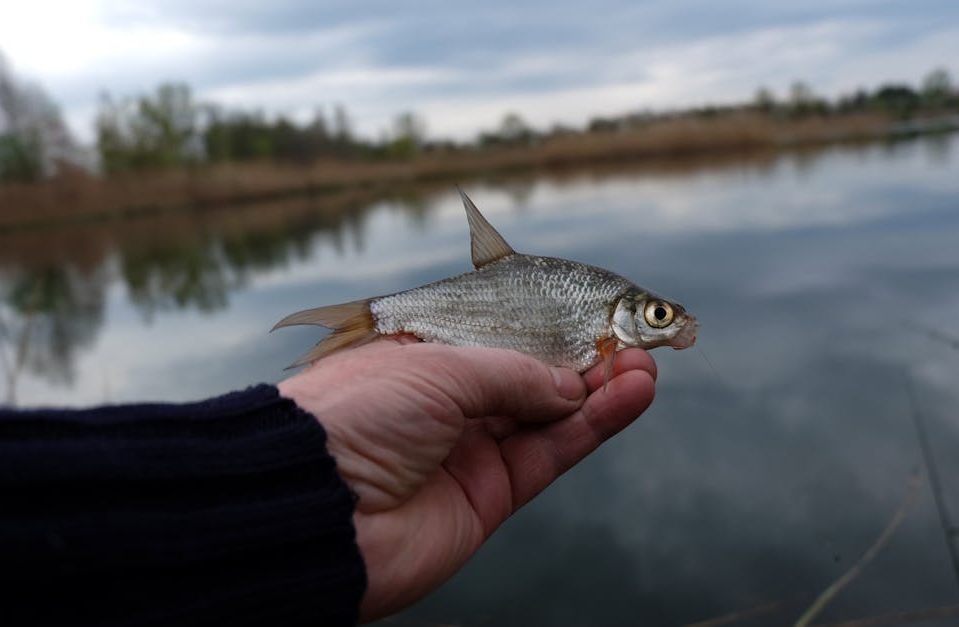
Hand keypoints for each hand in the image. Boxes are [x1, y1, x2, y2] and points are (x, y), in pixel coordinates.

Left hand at [277, 338, 656, 620]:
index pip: (503, 335)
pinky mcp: (491, 496)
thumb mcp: (440, 368)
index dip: (553, 326)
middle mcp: (450, 403)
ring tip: (645, 366)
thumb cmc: (356, 412)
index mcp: (425, 356)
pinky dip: (595, 425)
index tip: (601, 313)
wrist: (313, 505)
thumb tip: (571, 384)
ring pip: (553, 415)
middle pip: (536, 377)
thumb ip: (516, 373)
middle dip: (588, 358)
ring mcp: (472, 450)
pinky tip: (629, 395)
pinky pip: (553, 453)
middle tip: (636, 341)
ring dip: (603, 390)